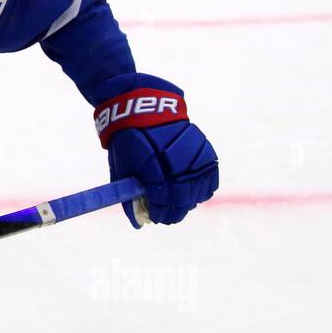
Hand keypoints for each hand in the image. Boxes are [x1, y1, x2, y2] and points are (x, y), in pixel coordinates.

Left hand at [92, 73, 217, 227]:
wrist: (143, 107)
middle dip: (175, 211)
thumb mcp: (121, 167)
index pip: (161, 200)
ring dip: (189, 201)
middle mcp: (173, 158)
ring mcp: (191, 152)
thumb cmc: (128, 141)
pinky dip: (204, 186)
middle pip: (182, 197)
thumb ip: (129, 196)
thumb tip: (139, 224)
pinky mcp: (203, 147)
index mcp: (150, 164)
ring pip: (198, 189)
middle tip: (168, 215)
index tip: (156, 217)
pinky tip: (196, 191)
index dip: (160, 213)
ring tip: (180, 203)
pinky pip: (210, 174)